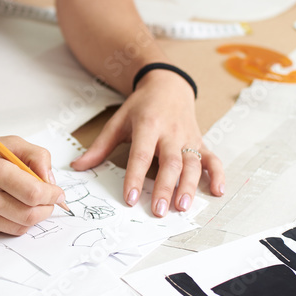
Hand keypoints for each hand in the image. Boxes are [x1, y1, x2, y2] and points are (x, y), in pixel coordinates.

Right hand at [0, 136, 65, 236]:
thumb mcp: (6, 143)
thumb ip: (36, 156)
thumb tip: (51, 183)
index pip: (34, 192)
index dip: (52, 195)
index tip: (57, 193)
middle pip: (29, 215)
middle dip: (46, 209)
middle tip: (48, 201)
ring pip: (18, 227)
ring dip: (30, 217)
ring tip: (26, 202)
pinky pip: (1, 232)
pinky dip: (9, 221)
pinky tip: (2, 207)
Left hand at [71, 70, 224, 216]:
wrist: (168, 85)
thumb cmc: (141, 107)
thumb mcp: (118, 121)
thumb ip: (99, 147)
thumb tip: (77, 167)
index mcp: (147, 126)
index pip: (141, 154)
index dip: (135, 177)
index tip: (129, 198)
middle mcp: (170, 132)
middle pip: (170, 162)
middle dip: (165, 187)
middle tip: (158, 210)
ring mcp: (188, 137)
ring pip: (192, 163)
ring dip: (189, 186)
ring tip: (182, 207)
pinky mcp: (201, 142)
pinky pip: (213, 158)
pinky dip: (218, 174)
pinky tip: (217, 191)